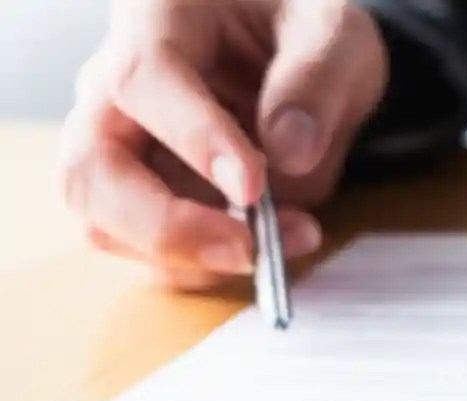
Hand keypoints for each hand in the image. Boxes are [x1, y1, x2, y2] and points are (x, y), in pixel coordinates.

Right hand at [59, 0, 388, 289]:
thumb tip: (289, 153)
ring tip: (287, 240)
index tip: (252, 188)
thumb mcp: (334, 33)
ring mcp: (121, 149)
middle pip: (90, 171)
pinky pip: (150, 251)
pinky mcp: (144, 198)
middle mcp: (114, 88)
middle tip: (250, 247)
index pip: (143, 81)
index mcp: (156, 20)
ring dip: (195, 255)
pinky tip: (272, 245)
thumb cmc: (301, 30)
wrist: (295, 55)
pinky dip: (207, 265)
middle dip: (166, 226)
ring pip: (108, 226)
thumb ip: (317, 81)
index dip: (192, 140)